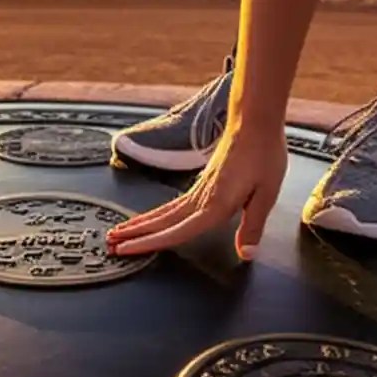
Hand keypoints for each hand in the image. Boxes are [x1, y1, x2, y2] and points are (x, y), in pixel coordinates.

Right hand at [106, 127, 287, 259]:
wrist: (255, 122)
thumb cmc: (263, 153)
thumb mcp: (266, 194)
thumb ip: (252, 227)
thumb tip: (246, 254)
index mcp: (215, 205)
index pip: (176, 231)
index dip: (150, 243)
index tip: (127, 250)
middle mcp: (201, 198)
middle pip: (161, 221)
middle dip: (134, 234)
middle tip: (109, 243)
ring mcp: (198, 188)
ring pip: (163, 211)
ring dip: (140, 223)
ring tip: (119, 231)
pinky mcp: (202, 181)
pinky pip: (172, 203)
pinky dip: (156, 213)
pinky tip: (152, 218)